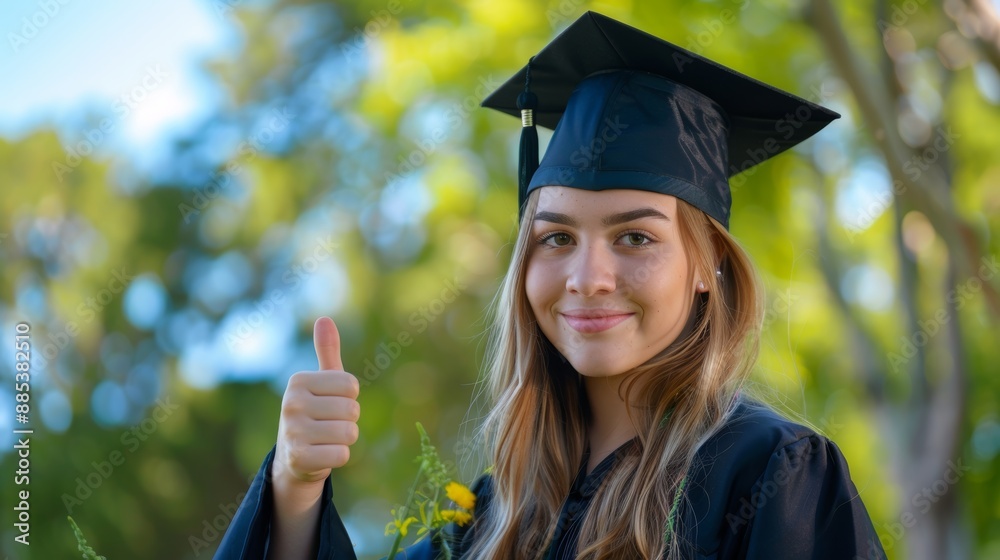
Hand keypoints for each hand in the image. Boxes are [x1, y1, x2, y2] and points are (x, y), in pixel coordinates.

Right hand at [274, 317, 360, 485]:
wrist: (293, 457)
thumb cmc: (315, 412)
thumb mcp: (321, 381)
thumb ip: (327, 351)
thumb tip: (324, 319)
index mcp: (298, 381)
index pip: (350, 385)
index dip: (349, 397)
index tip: (331, 403)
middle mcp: (291, 403)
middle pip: (352, 410)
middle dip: (348, 420)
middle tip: (328, 424)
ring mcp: (293, 432)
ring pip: (349, 433)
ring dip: (345, 439)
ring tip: (326, 439)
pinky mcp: (299, 458)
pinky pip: (342, 454)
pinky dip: (338, 456)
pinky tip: (322, 455)